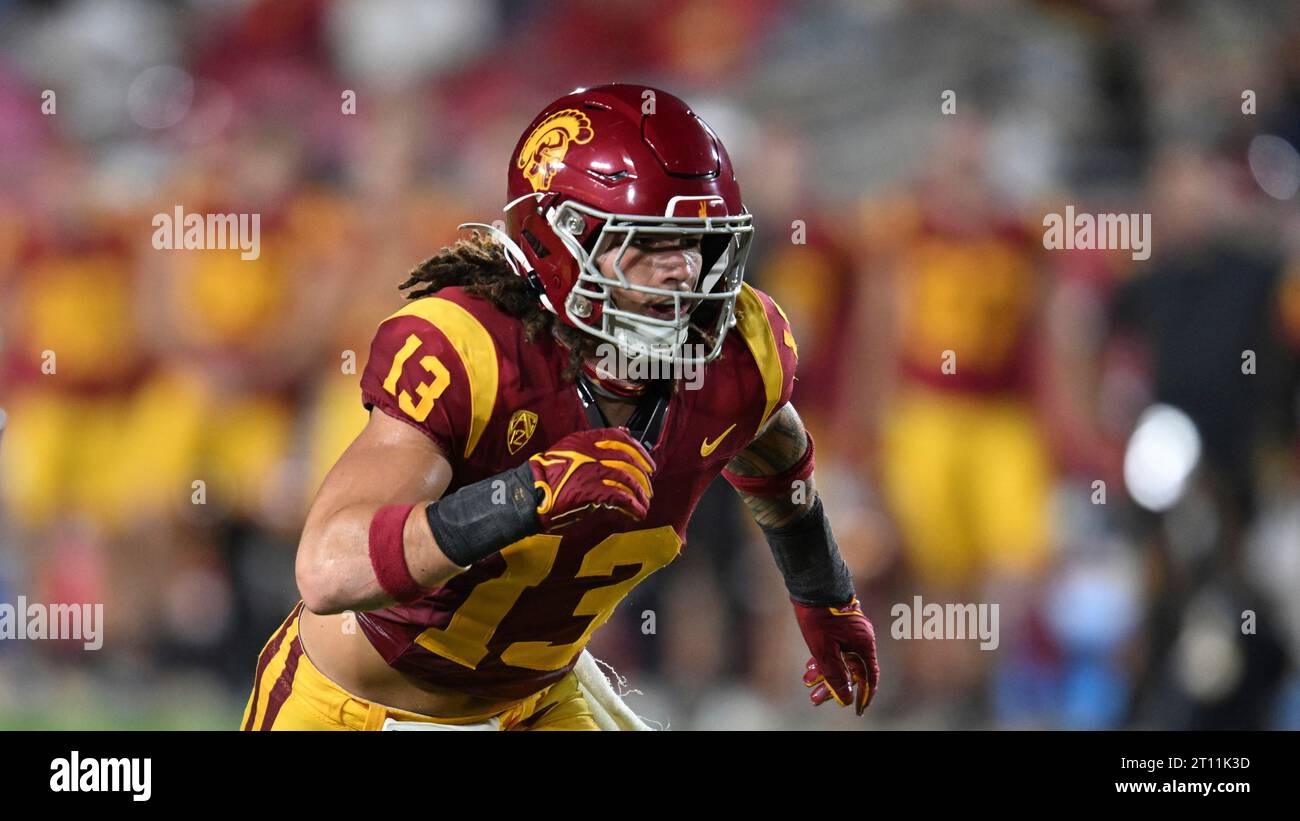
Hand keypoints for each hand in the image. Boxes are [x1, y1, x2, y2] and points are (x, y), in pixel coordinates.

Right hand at [527, 428, 654, 529]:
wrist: (531, 492)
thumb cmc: (549, 473)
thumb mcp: (571, 448)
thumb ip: (595, 441)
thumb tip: (624, 432)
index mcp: (586, 440)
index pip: (620, 438)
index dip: (639, 451)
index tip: (649, 463)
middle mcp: (592, 452)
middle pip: (629, 460)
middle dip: (643, 476)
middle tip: (648, 488)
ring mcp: (593, 471)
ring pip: (628, 479)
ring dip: (640, 493)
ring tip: (643, 504)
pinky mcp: (592, 491)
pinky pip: (622, 498)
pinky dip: (633, 506)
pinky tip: (638, 513)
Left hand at [792, 595, 879, 714]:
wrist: (813, 584)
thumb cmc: (820, 615)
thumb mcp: (824, 650)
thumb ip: (836, 674)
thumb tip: (845, 698)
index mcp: (863, 644)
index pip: (869, 677)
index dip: (864, 695)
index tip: (856, 709)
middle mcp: (861, 639)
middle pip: (851, 670)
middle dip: (833, 686)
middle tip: (816, 699)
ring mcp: (850, 632)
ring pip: (840, 660)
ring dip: (824, 673)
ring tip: (808, 683)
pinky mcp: (839, 627)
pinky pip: (835, 649)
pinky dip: (823, 660)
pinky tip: (810, 667)